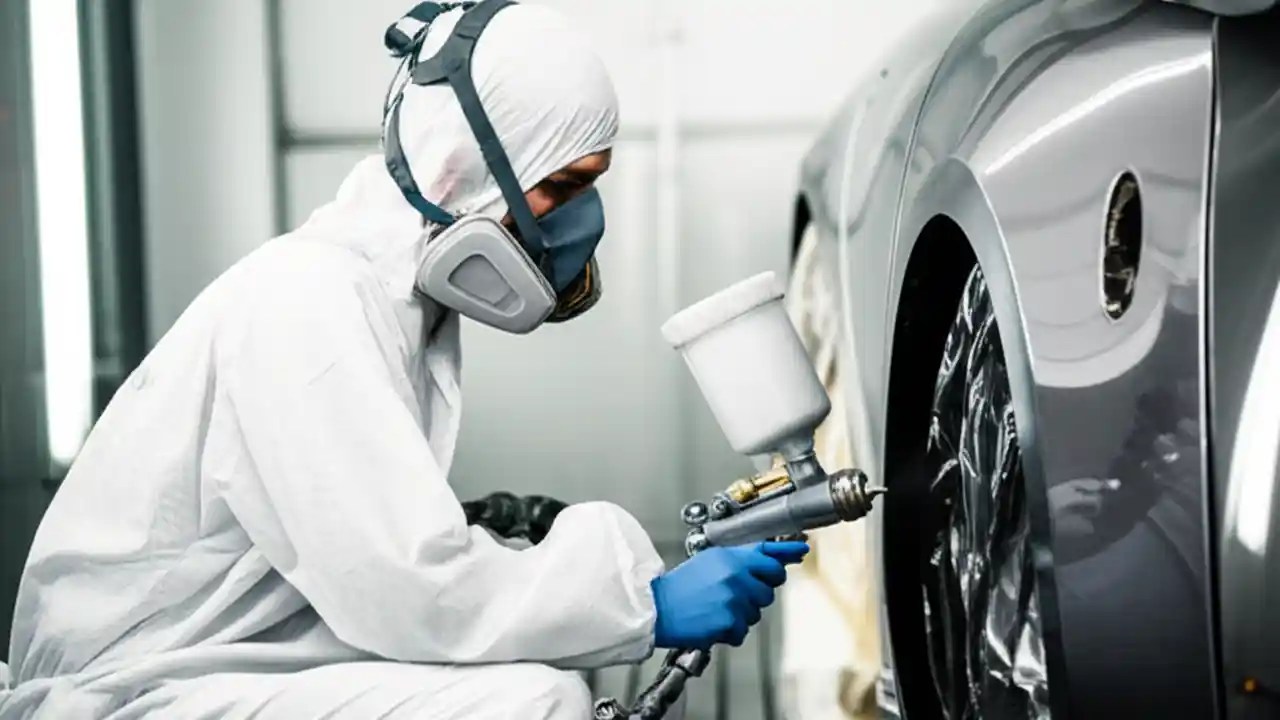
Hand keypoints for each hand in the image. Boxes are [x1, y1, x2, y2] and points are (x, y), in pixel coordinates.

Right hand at [650, 541, 808, 649]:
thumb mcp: (709, 561)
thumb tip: (765, 557)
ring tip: (716, 608)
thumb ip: (738, 559)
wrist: (658, 609)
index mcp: (730, 558)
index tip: (801, 550)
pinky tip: (712, 622)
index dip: (787, 554)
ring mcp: (734, 599)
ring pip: (756, 613)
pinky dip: (729, 632)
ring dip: (740, 614)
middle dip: (757, 593)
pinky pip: (742, 632)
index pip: (768, 555)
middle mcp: (735, 576)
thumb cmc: (680, 587)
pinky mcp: (729, 622)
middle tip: (736, 595)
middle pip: (769, 588)